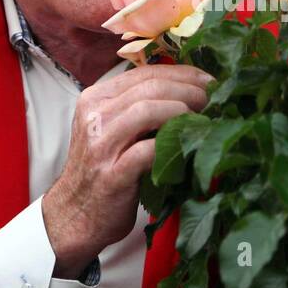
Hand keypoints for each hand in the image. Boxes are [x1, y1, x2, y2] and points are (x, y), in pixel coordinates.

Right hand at [42, 63, 212, 278]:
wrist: (74, 215)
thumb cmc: (103, 170)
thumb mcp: (112, 129)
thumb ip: (138, 107)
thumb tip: (190, 89)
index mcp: (96, 99)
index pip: (144, 72)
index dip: (183, 73)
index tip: (209, 80)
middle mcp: (94, 116)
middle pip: (150, 86)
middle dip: (189, 89)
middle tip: (213, 100)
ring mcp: (101, 145)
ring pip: (146, 110)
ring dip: (182, 112)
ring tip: (203, 120)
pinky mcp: (112, 175)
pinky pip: (146, 150)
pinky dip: (171, 145)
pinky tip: (187, 146)